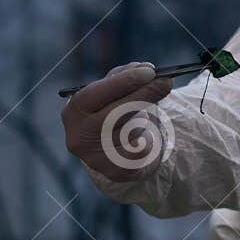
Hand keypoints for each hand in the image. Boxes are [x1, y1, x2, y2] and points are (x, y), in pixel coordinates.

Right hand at [60, 62, 173, 181]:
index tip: (150, 71)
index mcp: (74, 111)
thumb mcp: (113, 92)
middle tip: (166, 82)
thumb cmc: (111, 113)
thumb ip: (125, 77)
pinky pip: (140, 148)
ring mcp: (94, 156)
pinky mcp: (114, 171)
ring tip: (140, 116)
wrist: (111, 152)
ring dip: (143, 117)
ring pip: (131, 129)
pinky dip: (145, 138)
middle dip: (144, 94)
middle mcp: (79, 135)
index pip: (96, 93)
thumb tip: (145, 68)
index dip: (124, 81)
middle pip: (115, 112)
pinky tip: (140, 138)